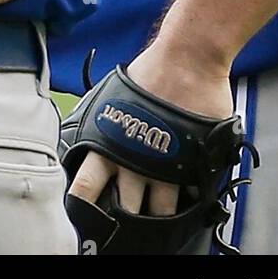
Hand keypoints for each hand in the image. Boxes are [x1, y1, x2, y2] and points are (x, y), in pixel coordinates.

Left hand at [68, 39, 233, 216]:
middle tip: (129, 212)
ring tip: (159, 209)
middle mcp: (135, 163)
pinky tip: (187, 192)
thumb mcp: (110, 98)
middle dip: (127, 214)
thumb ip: (101, 126)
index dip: (84, 207)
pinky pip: (191, 194)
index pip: (85, 188)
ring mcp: (166, 169)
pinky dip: (189, 197)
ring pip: (161, 211)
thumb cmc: (149, 73)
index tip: (85, 217)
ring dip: (160, 212)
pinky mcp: (194, 167)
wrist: (187, 61)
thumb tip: (88, 141)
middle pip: (126, 208)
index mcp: (108, 147)